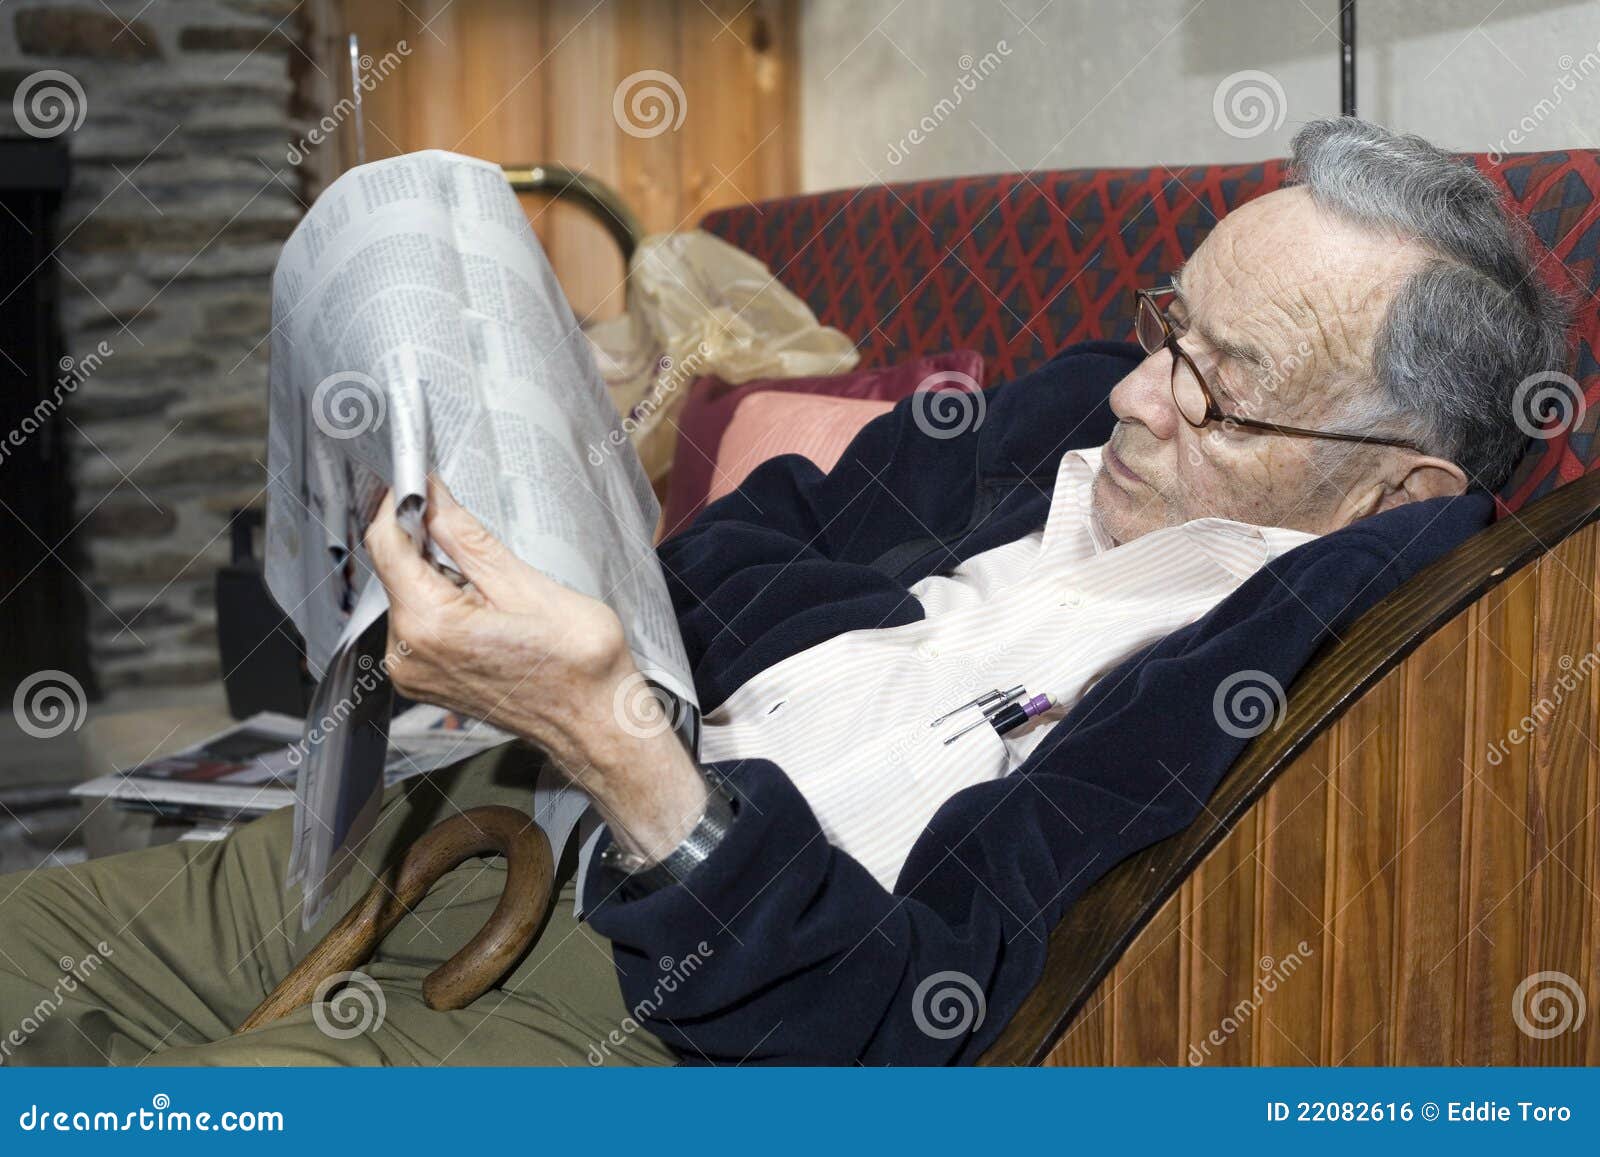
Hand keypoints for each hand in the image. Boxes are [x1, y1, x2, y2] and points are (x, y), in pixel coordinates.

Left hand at [364, 477, 706, 860]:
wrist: (598, 725)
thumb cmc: (579, 662)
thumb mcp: (527, 584)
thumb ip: (467, 538)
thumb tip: (433, 496)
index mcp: (430, 624)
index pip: (386, 544)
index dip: (399, 504)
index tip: (417, 479)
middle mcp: (407, 653)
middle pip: (395, 570)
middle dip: (424, 540)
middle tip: (471, 528)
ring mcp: (412, 673)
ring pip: (407, 596)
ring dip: (437, 575)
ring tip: (494, 585)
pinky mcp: (424, 682)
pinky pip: (419, 625)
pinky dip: (442, 604)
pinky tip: (484, 608)